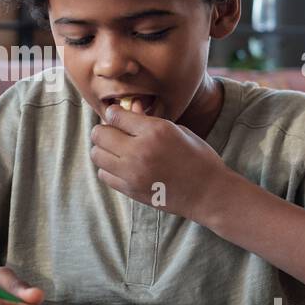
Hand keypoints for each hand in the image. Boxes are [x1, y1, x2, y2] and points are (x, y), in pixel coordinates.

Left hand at [89, 99, 228, 221]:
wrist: (208, 193)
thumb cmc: (197, 158)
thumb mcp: (178, 131)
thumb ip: (149, 122)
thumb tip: (128, 111)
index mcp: (155, 131)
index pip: (115, 115)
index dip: (115, 114)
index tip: (119, 117)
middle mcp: (140, 151)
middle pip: (99, 134)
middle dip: (105, 130)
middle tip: (115, 133)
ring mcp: (133, 173)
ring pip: (96, 155)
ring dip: (104, 150)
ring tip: (118, 151)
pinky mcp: (130, 190)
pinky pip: (104, 175)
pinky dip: (109, 169)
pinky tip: (123, 167)